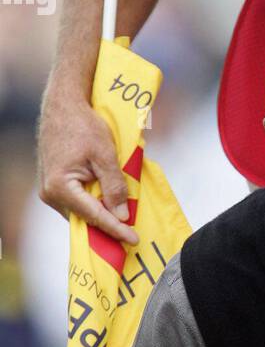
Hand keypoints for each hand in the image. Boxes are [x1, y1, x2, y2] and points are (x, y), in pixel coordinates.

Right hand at [37, 86, 139, 245]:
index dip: (116, 229)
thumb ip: (114, 186)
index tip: (133, 240)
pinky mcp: (54, 185)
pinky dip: (93, 204)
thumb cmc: (84, 125)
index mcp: (60, 187)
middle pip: (84, 218)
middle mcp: (50, 194)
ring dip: (101, 215)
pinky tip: (109, 205)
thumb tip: (121, 215)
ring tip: (124, 222)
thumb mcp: (105, 155)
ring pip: (80, 212)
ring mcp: (49, 190)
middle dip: (108, 226)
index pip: (94, 216)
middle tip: (131, 237)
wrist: (64, 106)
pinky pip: (76, 202)